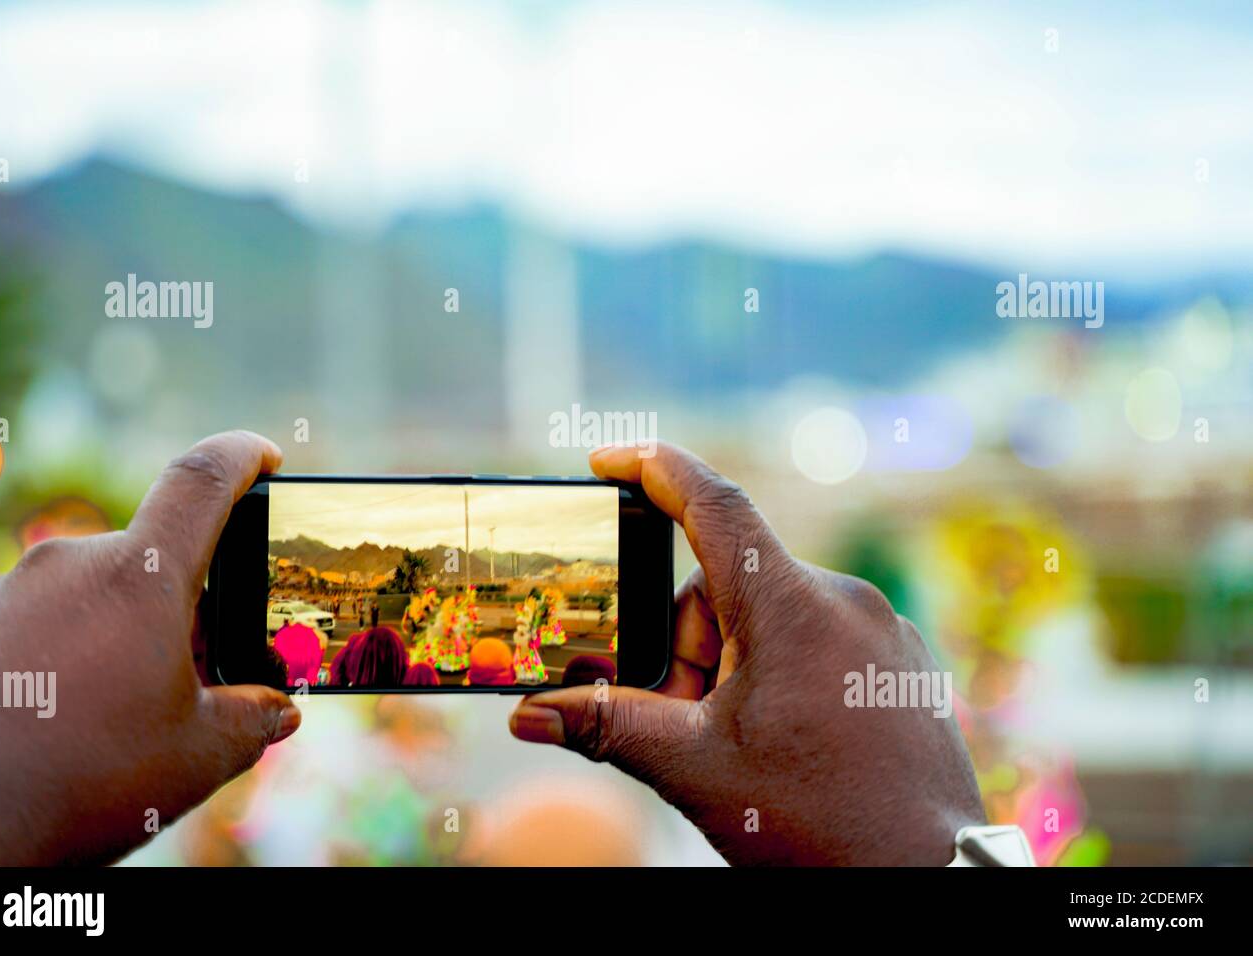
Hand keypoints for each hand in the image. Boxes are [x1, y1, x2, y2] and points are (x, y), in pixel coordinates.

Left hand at [0, 431, 299, 864]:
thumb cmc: (83, 787)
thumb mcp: (198, 756)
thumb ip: (253, 718)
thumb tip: (277, 711)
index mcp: (139, 578)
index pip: (200, 478)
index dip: (241, 456)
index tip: (264, 457)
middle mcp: (67, 566)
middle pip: (144, 557)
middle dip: (175, 603)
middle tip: (187, 669)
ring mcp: (4, 592)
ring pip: (85, 592)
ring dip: (113, 632)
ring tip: (113, 710)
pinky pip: (29, 618)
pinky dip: (58, 651)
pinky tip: (57, 717)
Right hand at [508, 442, 984, 864]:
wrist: (929, 879)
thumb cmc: (817, 825)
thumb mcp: (695, 768)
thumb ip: (606, 726)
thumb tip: (528, 716)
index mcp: (790, 607)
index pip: (712, 504)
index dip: (653, 469)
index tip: (607, 459)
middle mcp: (844, 600)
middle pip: (726, 587)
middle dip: (687, 649)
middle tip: (687, 723)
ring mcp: (880, 629)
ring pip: (770, 618)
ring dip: (733, 667)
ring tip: (742, 744)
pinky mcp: (899, 660)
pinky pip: (817, 639)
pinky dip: (781, 674)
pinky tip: (788, 740)